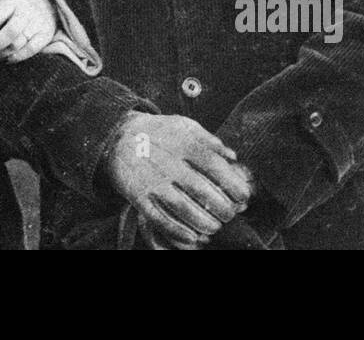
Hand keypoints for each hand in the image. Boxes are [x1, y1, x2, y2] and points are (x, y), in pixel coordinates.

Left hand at [0, 0, 56, 62]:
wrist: (48, 1)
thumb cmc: (17, 6)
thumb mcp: (5, 3)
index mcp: (12, 0)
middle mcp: (26, 10)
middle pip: (9, 33)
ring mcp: (38, 23)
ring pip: (17, 44)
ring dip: (2, 53)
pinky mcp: (45, 34)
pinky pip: (29, 50)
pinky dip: (16, 58)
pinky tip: (7, 59)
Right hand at [105, 113, 253, 249]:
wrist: (119, 136)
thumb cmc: (159, 132)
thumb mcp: (185, 125)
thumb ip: (210, 140)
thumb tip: (233, 157)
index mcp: (185, 144)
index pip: (217, 168)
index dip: (234, 186)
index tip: (244, 198)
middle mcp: (170, 163)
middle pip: (204, 192)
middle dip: (223, 209)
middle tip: (230, 215)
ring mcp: (154, 181)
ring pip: (184, 209)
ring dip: (204, 223)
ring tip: (214, 227)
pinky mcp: (140, 196)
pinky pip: (161, 219)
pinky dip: (179, 232)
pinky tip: (193, 237)